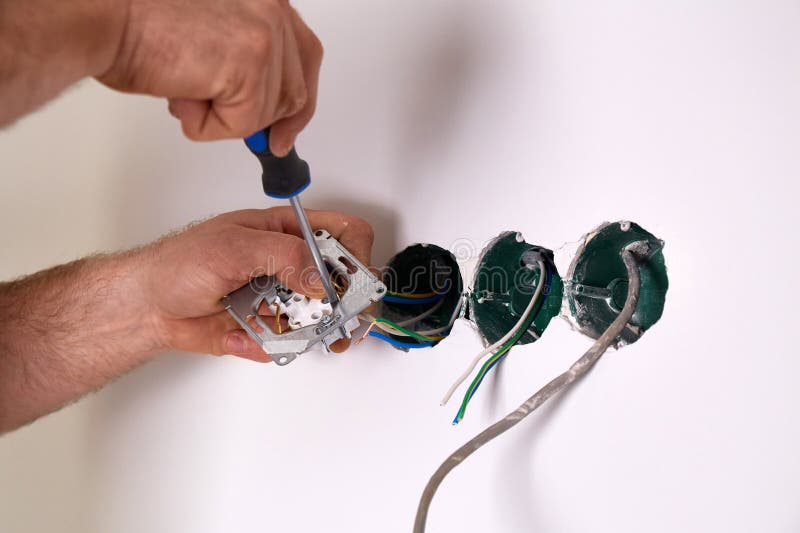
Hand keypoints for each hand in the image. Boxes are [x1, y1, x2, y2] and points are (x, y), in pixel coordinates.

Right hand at [98, 0, 322, 152]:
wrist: (106, 19)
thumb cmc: (141, 26)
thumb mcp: (214, 41)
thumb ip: (243, 65)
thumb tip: (262, 114)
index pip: (305, 57)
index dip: (297, 101)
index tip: (286, 131)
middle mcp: (273, 8)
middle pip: (294, 90)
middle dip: (266, 119)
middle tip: (245, 134)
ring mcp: (266, 34)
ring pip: (267, 111)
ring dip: (225, 119)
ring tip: (186, 92)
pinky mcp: (251, 62)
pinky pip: (243, 124)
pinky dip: (209, 127)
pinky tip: (183, 97)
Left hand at [138, 208, 373, 361]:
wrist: (149, 305)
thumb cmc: (182, 262)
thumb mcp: (233, 246)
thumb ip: (282, 255)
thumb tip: (322, 277)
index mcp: (289, 232)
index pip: (345, 234)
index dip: (357, 256)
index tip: (349, 283)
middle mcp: (294, 264)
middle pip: (345, 283)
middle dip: (346, 307)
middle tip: (338, 324)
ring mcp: (284, 298)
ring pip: (321, 320)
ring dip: (309, 332)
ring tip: (281, 333)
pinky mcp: (270, 328)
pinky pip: (288, 343)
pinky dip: (267, 345)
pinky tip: (239, 335)